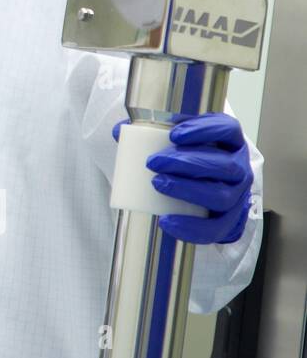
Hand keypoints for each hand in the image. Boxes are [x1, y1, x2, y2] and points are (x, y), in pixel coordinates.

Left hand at [113, 114, 253, 243]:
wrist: (206, 186)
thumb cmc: (190, 157)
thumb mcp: (175, 140)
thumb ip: (150, 132)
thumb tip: (119, 130)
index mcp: (229, 141)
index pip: (227, 129)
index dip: (205, 130)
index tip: (174, 134)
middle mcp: (239, 167)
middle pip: (223, 166)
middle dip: (187, 163)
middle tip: (153, 162)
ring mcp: (237, 194)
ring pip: (221, 195)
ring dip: (188, 190)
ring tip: (158, 184)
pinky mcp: (229, 220)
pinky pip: (216, 228)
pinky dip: (192, 227)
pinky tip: (166, 221)